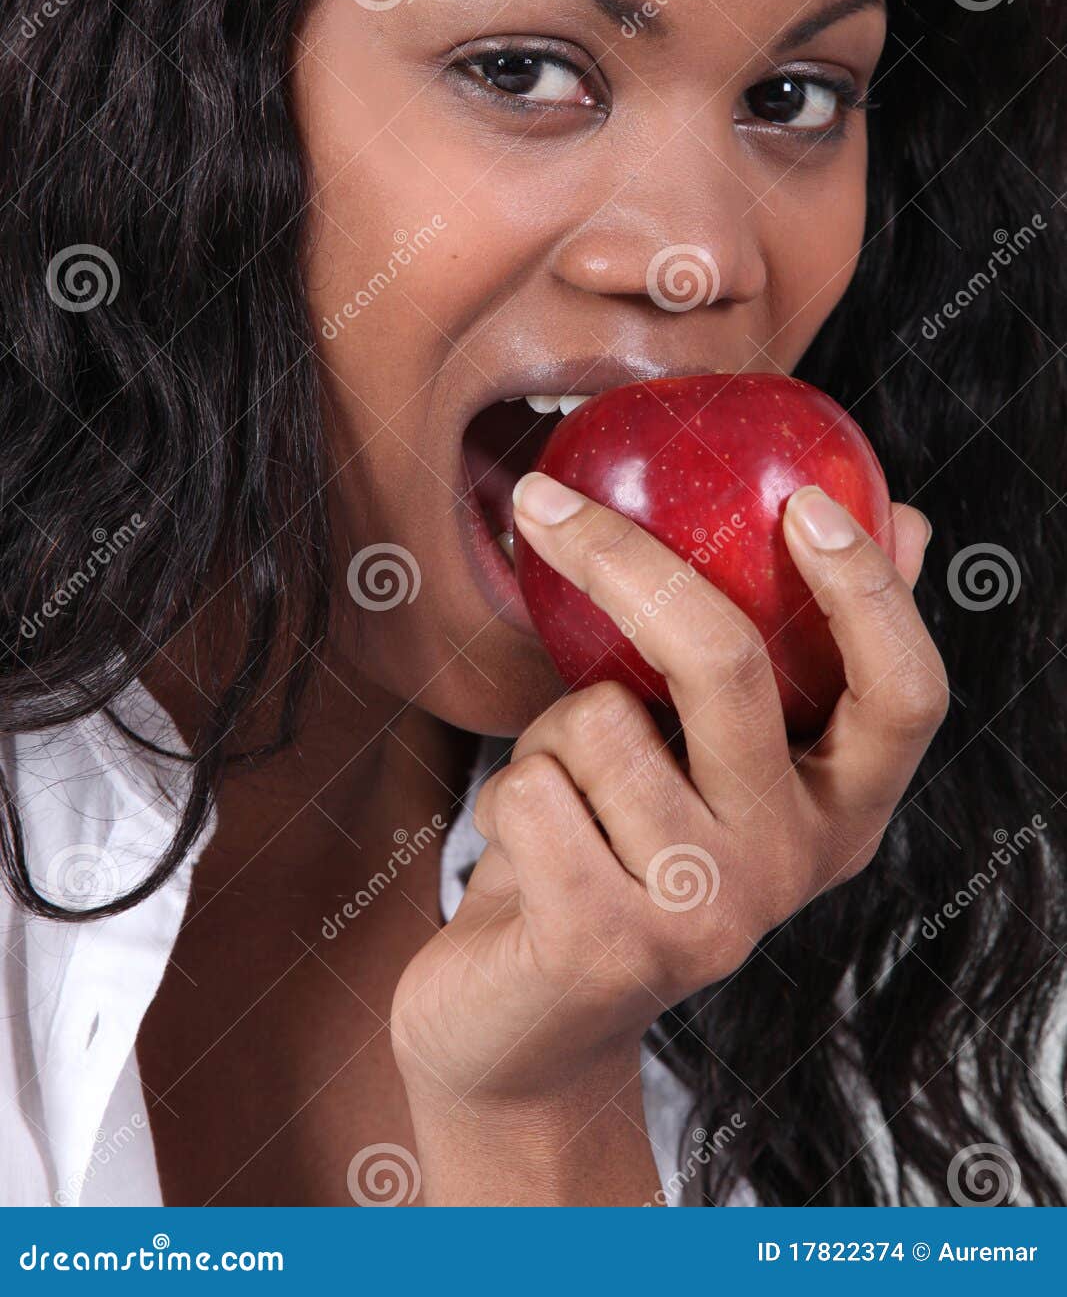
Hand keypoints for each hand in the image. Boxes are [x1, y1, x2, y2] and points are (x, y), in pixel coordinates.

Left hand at [390, 476, 946, 1201]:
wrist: (524, 1032)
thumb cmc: (618, 859)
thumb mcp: (712, 760)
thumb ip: (792, 654)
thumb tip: (907, 519)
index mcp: (838, 810)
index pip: (905, 694)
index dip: (871, 593)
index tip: (809, 499)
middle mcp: (791, 866)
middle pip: (727, 666)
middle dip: (622, 561)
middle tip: (541, 501)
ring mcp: (706, 915)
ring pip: (597, 719)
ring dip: (547, 733)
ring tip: (563, 801)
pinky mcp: (608, 946)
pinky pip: (530, 785)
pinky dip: (504, 796)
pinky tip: (525, 856)